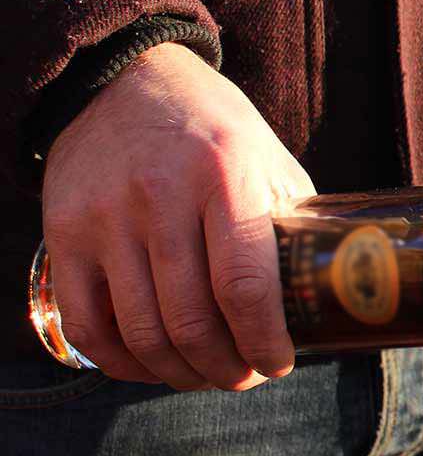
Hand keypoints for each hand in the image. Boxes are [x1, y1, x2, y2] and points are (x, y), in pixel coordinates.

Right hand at [41, 43, 313, 389]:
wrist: (125, 80)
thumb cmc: (213, 127)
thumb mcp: (269, 158)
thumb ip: (290, 222)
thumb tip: (325, 293)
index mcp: (226, 176)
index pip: (245, 286)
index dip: (264, 341)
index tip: (278, 363)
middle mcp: (161, 197)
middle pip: (192, 320)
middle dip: (225, 367)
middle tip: (243, 376)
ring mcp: (106, 219)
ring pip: (141, 331)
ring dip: (179, 372)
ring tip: (205, 374)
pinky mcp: (64, 236)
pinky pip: (87, 324)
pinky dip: (121, 361)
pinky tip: (151, 364)